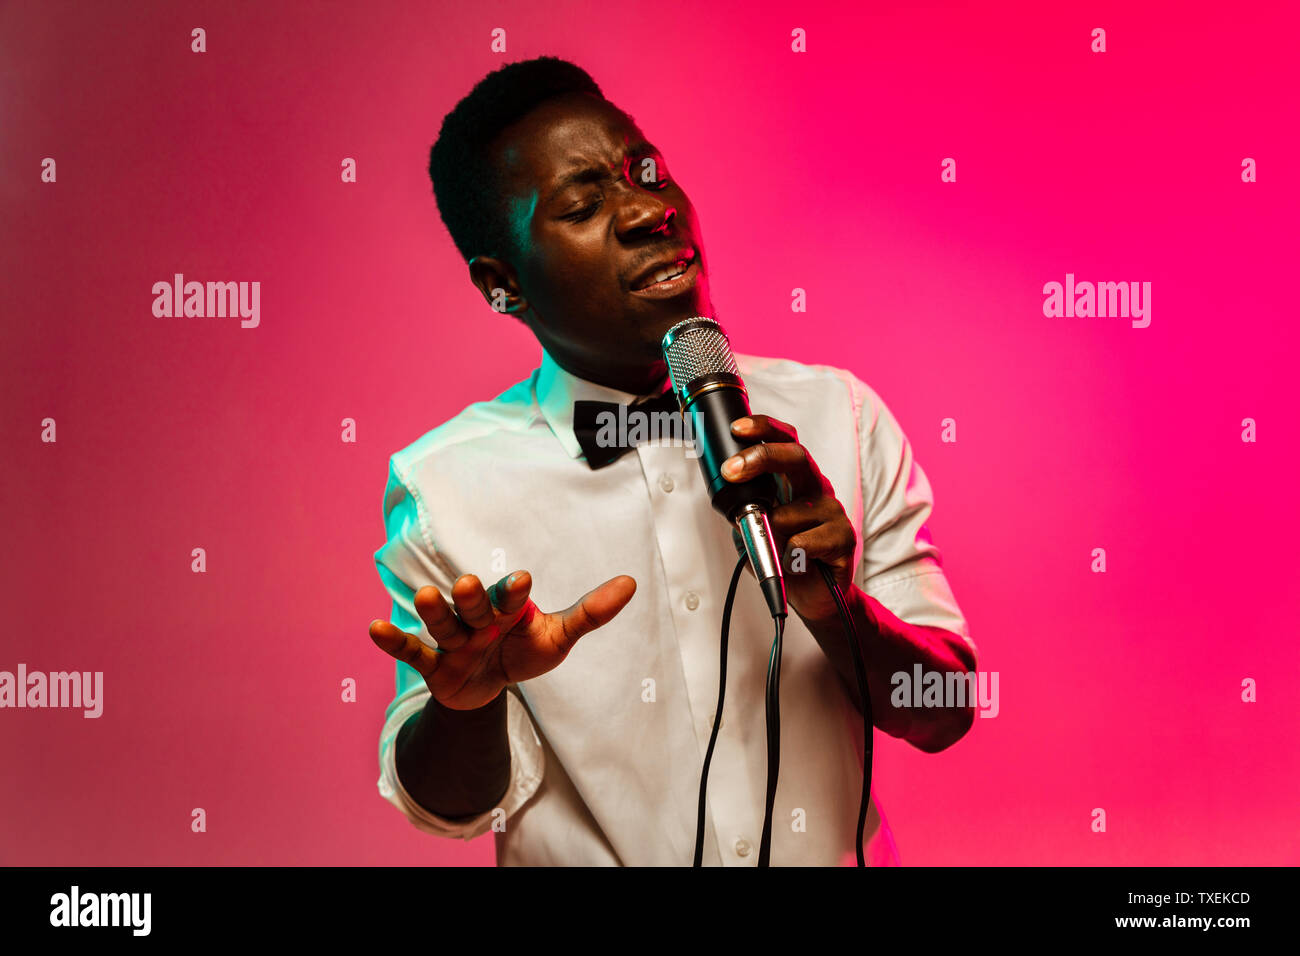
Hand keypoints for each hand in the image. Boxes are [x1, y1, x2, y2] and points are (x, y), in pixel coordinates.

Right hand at [369, 571, 635, 709]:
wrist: (489, 686)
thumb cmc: (523, 652)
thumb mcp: (557, 638)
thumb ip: (590, 613)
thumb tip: (631, 583)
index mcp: (507, 611)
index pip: (510, 598)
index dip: (514, 592)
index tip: (524, 580)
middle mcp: (477, 621)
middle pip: (473, 608)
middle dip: (471, 598)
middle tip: (468, 583)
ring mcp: (452, 642)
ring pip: (442, 626)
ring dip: (433, 612)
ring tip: (425, 594)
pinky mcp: (433, 665)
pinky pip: (411, 652)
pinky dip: (394, 641)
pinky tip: (373, 628)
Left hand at [722, 415, 856, 623]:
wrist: (815, 595)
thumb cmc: (785, 556)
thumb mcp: (755, 529)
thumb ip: (743, 510)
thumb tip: (726, 499)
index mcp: (797, 480)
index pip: (786, 441)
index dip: (764, 429)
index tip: (737, 429)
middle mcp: (817, 489)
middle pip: (796, 457)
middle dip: (761, 458)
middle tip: (731, 471)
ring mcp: (833, 512)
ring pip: (787, 514)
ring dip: (770, 535)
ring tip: (775, 551)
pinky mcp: (844, 538)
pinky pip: (801, 543)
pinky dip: (787, 557)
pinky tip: (795, 564)